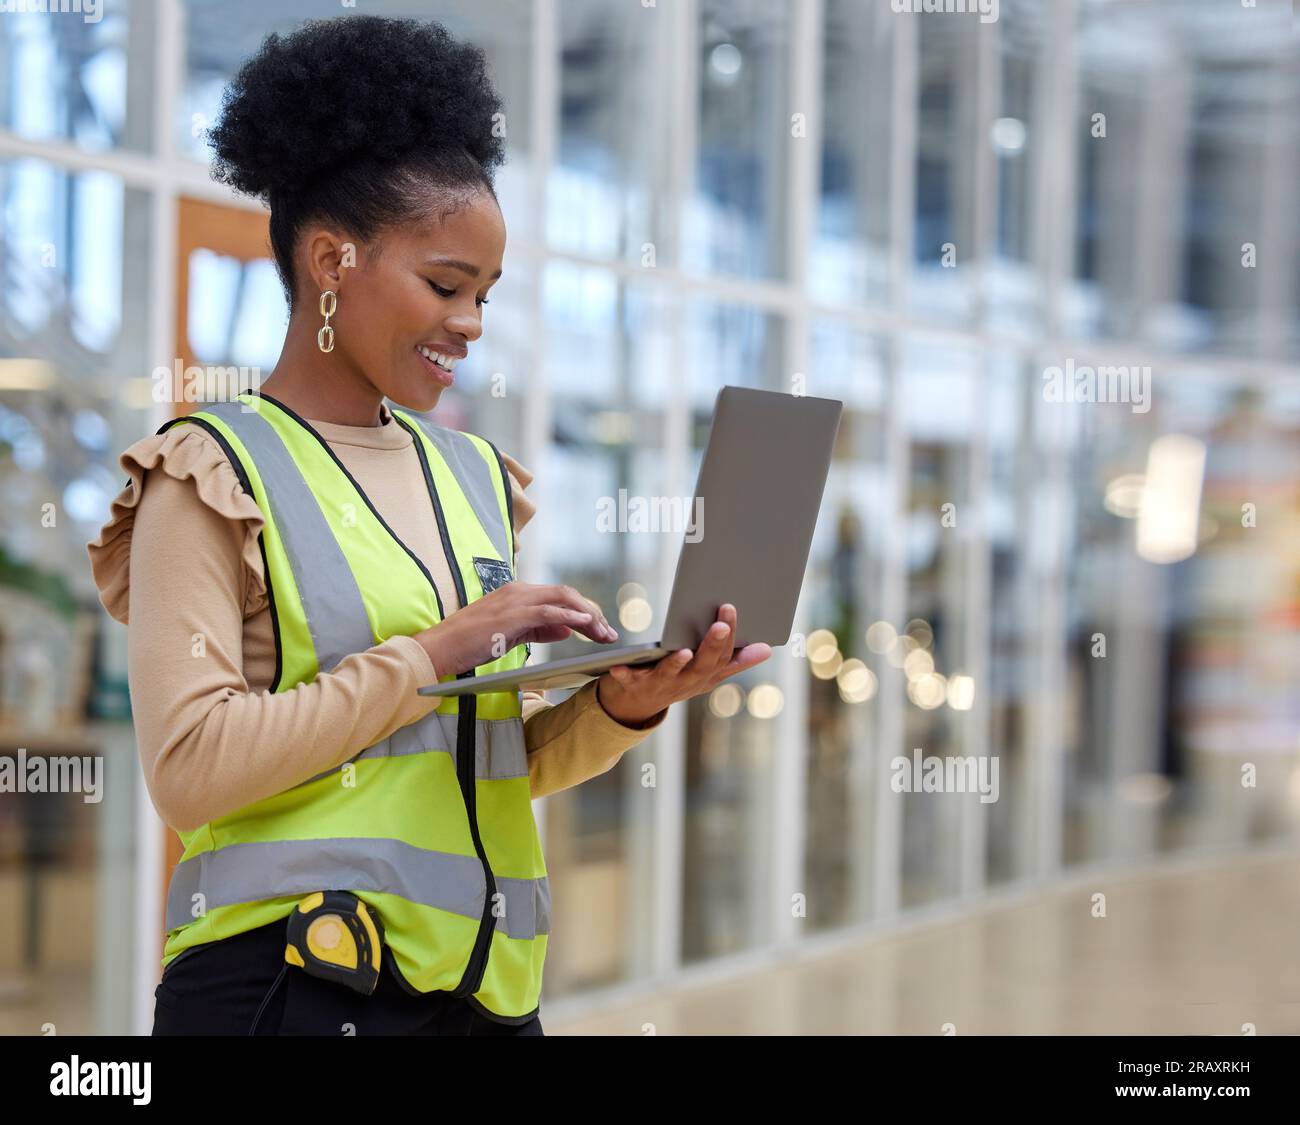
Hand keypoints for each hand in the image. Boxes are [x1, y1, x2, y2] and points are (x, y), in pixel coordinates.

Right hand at [414, 583, 617, 677]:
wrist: (441, 647)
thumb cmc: (471, 643)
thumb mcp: (511, 633)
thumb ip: (540, 628)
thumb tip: (568, 626)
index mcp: (518, 593)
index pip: (559, 596)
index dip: (584, 610)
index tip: (600, 629)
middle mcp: (520, 590)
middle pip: (567, 594)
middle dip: (593, 613)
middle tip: (609, 634)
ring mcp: (516, 599)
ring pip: (564, 599)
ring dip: (589, 617)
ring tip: (604, 635)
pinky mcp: (513, 613)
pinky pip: (550, 611)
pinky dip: (572, 616)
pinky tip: (587, 625)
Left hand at [596, 604, 770, 726]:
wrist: (637, 703)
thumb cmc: (679, 679)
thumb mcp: (709, 672)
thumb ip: (736, 660)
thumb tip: (767, 649)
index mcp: (706, 675)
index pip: (723, 656)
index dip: (728, 635)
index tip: (729, 608)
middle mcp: (686, 682)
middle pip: (702, 665)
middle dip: (712, 646)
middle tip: (719, 625)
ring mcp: (661, 685)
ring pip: (671, 675)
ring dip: (676, 664)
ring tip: (683, 651)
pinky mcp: (634, 685)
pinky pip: (630, 680)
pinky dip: (625, 674)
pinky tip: (618, 666)